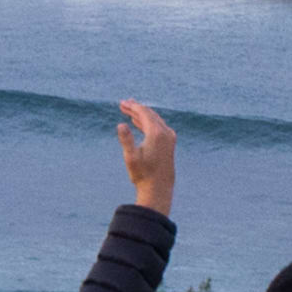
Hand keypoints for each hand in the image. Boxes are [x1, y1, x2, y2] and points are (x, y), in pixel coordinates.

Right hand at [116, 101, 176, 216]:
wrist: (159, 188)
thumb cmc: (143, 175)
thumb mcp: (131, 158)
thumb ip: (126, 140)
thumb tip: (121, 125)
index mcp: (156, 133)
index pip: (144, 113)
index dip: (132, 106)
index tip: (122, 103)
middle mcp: (165, 133)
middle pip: (149, 114)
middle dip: (136, 108)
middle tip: (123, 104)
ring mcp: (170, 137)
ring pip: (154, 120)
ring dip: (142, 115)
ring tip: (129, 111)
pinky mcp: (170, 143)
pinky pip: (158, 126)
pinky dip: (148, 122)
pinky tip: (139, 123)